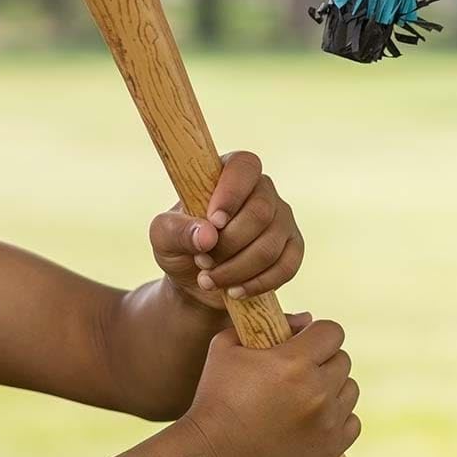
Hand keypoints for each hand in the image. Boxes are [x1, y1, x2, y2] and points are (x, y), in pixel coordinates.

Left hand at [149, 151, 302, 309]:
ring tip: (210, 279)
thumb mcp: (163, 237)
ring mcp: (282, 219)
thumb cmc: (181, 246)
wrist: (198, 281)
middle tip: (202, 261)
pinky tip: (234, 291)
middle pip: (260, 212)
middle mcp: (262, 191)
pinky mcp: (293, 248)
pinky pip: (286, 266)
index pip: (244, 166)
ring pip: (270, 244)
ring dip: (236, 269)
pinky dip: (257, 284)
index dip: (232, 193)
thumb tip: (207, 235)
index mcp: (229, 173)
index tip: (214, 222)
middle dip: (228, 244)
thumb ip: (178, 230)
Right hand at [179, 315, 358, 456]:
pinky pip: (353, 422)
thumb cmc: (215, 398)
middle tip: (299, 373)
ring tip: (306, 398)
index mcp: (294, 362)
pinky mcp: (331, 449)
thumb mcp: (226, 348)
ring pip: (350, 390)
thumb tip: (303, 320)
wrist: (211, 455)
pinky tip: (314, 420)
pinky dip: (338, 419)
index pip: (332, 332)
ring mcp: (327, 422)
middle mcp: (317, 390)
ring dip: (333, 389)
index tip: (304, 343)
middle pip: (342, 360)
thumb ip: (261, 324)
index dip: (318, 334)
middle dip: (323, 361)